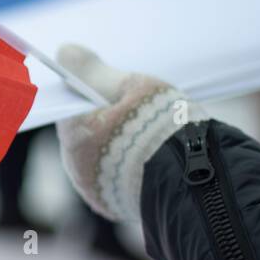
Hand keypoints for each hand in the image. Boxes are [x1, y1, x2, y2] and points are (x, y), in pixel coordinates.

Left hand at [55, 44, 203, 221]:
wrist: (195, 182)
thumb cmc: (162, 129)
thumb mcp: (132, 87)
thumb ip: (94, 70)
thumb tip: (64, 51)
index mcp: (74, 132)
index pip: (71, 106)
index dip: (91, 95)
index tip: (112, 89)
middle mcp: (75, 165)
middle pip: (84, 133)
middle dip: (104, 121)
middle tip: (137, 112)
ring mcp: (92, 191)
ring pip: (96, 159)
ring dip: (113, 147)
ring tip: (148, 138)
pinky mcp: (110, 208)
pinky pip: (110, 182)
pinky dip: (123, 170)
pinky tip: (147, 161)